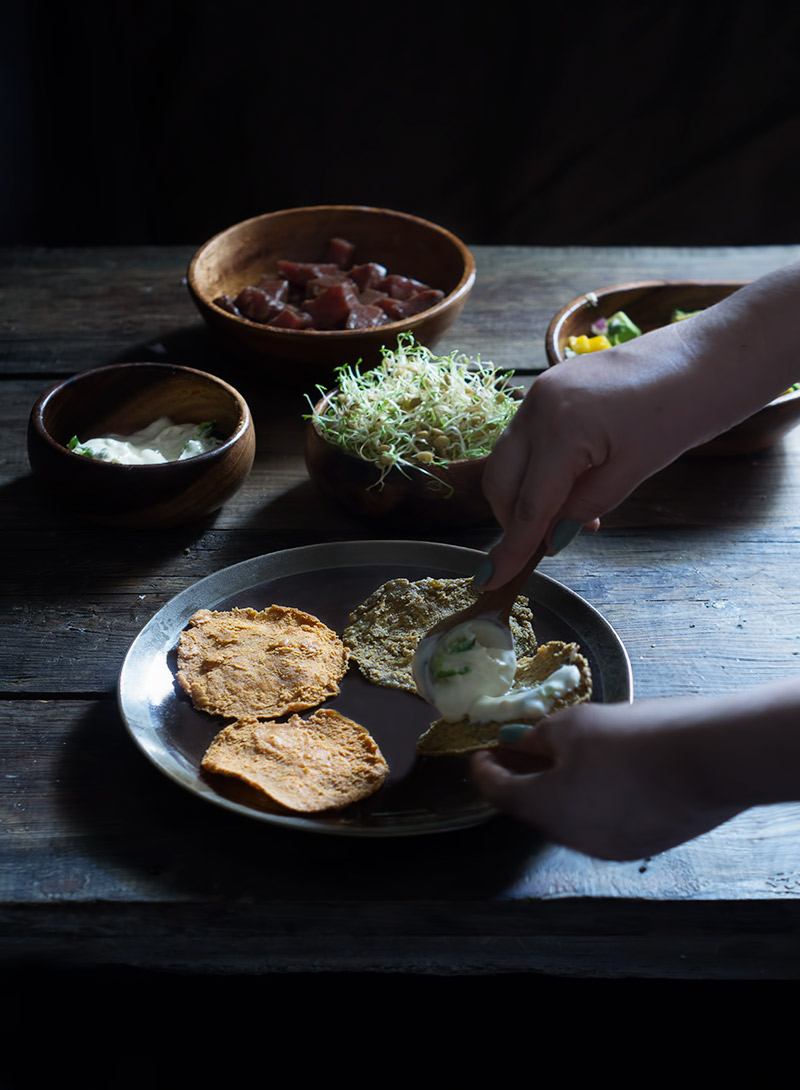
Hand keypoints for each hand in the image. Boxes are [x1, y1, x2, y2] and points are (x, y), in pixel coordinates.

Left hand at [470, 696, 748, 859]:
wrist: (706, 761)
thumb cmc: (630, 737)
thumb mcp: (572, 725)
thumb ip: (535, 738)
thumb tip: (512, 744)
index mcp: (544, 808)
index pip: (497, 791)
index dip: (484, 768)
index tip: (480, 752)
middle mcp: (569, 838)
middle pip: (533, 807)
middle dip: (523, 777)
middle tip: (519, 750)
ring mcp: (606, 847)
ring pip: (568, 816)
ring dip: (557, 789)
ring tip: (561, 757)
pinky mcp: (639, 845)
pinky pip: (601, 821)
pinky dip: (591, 799)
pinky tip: (603, 774)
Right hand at [480, 263, 799, 589]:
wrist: (706, 357)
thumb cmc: (682, 411)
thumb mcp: (634, 471)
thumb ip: (584, 506)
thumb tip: (550, 539)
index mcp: (560, 429)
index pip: (527, 504)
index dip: (512, 547)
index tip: (493, 579)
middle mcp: (537, 407)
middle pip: (501, 482)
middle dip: (514, 520)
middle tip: (548, 545)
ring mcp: (539, 393)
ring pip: (509, 461)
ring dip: (527, 495)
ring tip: (573, 514)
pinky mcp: (549, 387)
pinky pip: (527, 439)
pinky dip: (539, 468)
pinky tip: (574, 482)